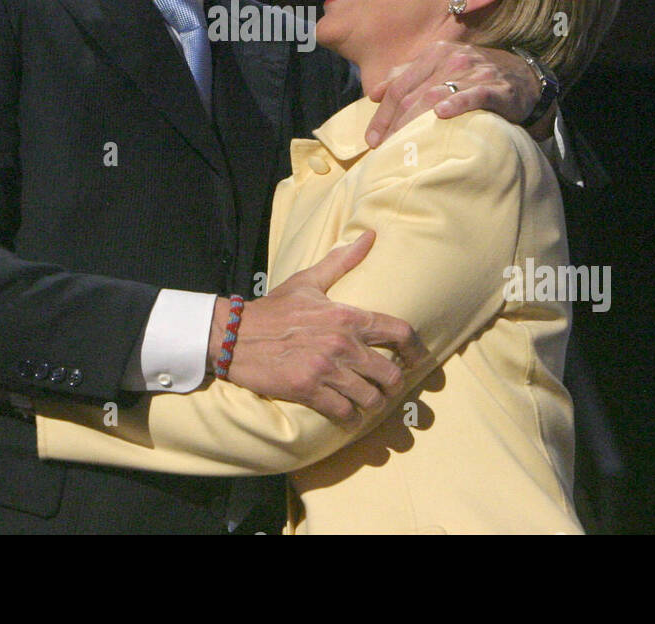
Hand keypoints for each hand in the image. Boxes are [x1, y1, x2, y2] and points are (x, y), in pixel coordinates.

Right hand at [214, 231, 426, 424]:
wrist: (233, 334)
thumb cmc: (273, 308)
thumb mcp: (308, 281)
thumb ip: (342, 261)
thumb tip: (369, 236)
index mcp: (347, 315)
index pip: (399, 332)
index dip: (417, 350)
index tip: (420, 361)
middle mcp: (342, 343)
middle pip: (391, 373)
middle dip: (395, 384)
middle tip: (390, 387)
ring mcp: (325, 369)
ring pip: (370, 398)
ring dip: (373, 404)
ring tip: (369, 403)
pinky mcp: (308, 390)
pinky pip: (343, 413)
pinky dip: (350, 418)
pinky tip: (348, 415)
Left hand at [364, 41, 543, 146]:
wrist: (524, 77)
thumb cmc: (474, 76)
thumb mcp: (440, 68)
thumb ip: (408, 76)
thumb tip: (375, 92)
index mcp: (434, 53)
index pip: (400, 85)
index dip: (382, 113)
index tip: (372, 139)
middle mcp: (452, 58)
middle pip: (414, 94)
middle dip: (394, 123)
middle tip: (383, 149)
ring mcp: (474, 71)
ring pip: (436, 95)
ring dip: (415, 121)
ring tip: (402, 144)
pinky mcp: (496, 87)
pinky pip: (473, 95)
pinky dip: (457, 103)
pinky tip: (441, 115)